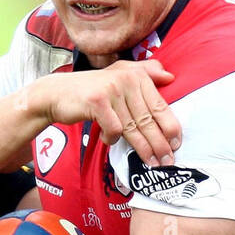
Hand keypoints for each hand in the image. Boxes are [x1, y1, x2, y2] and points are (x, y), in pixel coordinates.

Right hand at [31, 59, 181, 165]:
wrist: (57, 93)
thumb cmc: (91, 90)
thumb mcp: (118, 75)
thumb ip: (145, 72)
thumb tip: (170, 76)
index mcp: (136, 75)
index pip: (159, 105)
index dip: (170, 127)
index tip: (177, 144)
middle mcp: (126, 79)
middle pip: (148, 119)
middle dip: (160, 143)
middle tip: (167, 160)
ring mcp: (111, 89)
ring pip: (133, 128)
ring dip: (142, 148)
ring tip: (151, 161)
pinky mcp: (97, 101)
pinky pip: (113, 129)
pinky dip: (111, 139)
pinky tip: (107, 140)